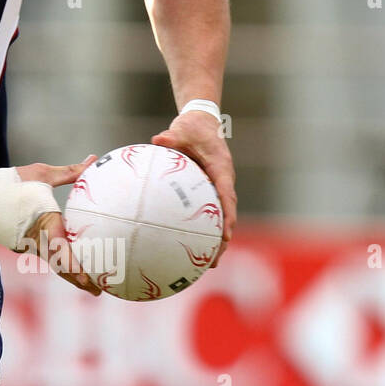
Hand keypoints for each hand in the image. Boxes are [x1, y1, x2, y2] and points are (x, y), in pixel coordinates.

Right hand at [15, 156, 100, 294]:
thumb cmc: (13, 181)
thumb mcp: (44, 174)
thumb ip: (71, 172)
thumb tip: (93, 160)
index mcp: (45, 221)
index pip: (62, 252)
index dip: (76, 269)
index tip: (89, 281)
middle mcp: (35, 238)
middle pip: (59, 265)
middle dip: (77, 280)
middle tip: (95, 291)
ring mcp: (24, 245)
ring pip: (49, 260)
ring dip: (65, 271)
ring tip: (83, 280)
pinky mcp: (16, 245)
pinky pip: (37, 252)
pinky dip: (50, 257)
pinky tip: (60, 259)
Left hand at [152, 112, 235, 266]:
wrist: (202, 121)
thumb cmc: (193, 126)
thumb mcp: (183, 129)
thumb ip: (172, 136)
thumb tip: (157, 139)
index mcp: (221, 170)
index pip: (227, 197)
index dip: (227, 217)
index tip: (225, 236)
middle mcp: (222, 182)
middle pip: (227, 216)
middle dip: (223, 240)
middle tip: (214, 261)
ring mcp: (216, 188)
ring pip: (219, 218)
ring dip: (214, 239)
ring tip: (206, 264)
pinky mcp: (207, 190)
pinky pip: (206, 211)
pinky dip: (200, 228)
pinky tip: (184, 243)